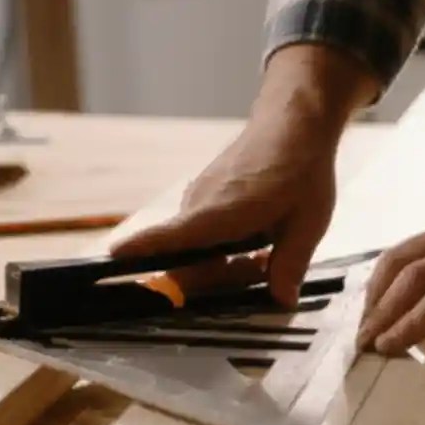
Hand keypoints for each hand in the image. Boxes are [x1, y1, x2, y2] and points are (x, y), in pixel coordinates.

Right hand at [108, 118, 335, 306]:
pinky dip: (223, 246)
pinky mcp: (205, 196)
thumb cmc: (301, 168)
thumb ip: (290, 264)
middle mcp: (199, 205)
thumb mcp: (309, 222)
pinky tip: (257, 242)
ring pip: (195, 249)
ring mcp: (199, 199)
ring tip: (264, 259)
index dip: (141, 250)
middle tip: (260, 275)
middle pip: (185, 261)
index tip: (115, 258)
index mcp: (219, 212)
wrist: (293, 122)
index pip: (171, 236)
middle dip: (216, 280)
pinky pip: (202, 232)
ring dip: (223, 264)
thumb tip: (280, 302)